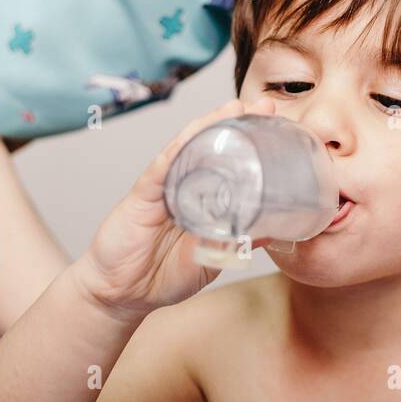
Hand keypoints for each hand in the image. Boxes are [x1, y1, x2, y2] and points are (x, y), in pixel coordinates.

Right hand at [73, 97, 277, 321]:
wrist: (121, 296)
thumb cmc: (164, 276)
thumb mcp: (213, 259)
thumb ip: (238, 243)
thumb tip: (273, 231)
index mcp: (203, 199)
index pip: (230, 162)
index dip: (252, 142)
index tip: (279, 125)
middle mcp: (185, 186)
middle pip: (211, 146)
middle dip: (237, 123)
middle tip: (266, 105)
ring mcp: (164, 187)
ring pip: (188, 147)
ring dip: (211, 124)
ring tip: (236, 106)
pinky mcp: (143, 195)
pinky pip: (162, 166)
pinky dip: (178, 148)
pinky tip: (195, 132)